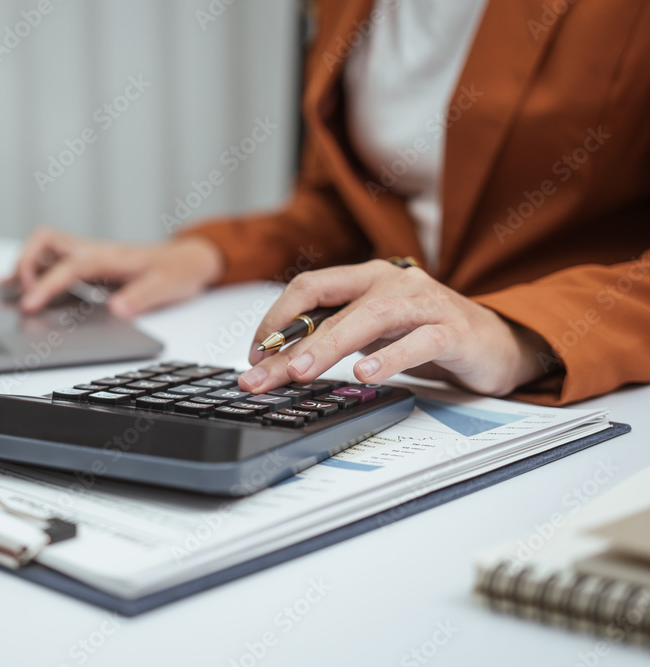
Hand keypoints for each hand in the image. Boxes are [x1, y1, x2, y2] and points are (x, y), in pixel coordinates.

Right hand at [7, 226, 224, 316]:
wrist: (187, 259)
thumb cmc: (176, 271)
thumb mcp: (167, 287)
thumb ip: (142, 297)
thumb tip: (118, 308)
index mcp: (108, 258)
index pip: (68, 267)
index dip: (45, 285)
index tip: (29, 305)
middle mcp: (93, 251)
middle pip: (45, 240)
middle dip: (25, 263)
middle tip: (23, 295)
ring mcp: (87, 254)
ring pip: (44, 246)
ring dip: (24, 263)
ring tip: (10, 291)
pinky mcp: (87, 263)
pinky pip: (52, 259)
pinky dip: (32, 269)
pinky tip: (17, 286)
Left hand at [238, 260, 552, 396]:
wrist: (498, 343)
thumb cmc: (428, 334)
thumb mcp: (374, 333)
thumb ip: (333, 338)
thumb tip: (278, 364)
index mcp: (368, 278)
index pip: (310, 287)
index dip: (277, 318)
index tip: (256, 354)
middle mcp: (393, 282)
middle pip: (332, 306)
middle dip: (292, 343)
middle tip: (263, 373)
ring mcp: (425, 303)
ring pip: (371, 317)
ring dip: (331, 345)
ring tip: (303, 371)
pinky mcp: (454, 330)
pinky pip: (419, 342)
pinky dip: (390, 358)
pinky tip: (366, 374)